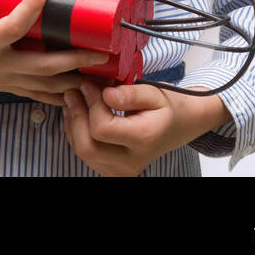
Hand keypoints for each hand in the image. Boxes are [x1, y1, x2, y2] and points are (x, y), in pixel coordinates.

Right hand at [0, 0, 108, 104]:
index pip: (13, 26)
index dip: (31, 6)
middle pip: (44, 66)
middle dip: (75, 59)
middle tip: (101, 50)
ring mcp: (4, 77)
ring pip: (46, 84)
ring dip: (74, 80)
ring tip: (101, 74)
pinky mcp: (5, 83)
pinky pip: (37, 93)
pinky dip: (59, 94)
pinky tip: (78, 91)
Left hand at [61, 79, 211, 175]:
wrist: (181, 125)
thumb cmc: (167, 107)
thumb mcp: (155, 92)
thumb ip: (130, 94)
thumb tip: (106, 95)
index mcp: (143, 140)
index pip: (102, 129)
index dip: (91, 104)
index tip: (88, 85)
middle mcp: (132, 161)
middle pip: (87, 146)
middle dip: (76, 116)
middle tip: (73, 92)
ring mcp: (122, 169)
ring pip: (83, 151)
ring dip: (73, 124)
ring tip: (74, 100)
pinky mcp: (113, 170)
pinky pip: (86, 155)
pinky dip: (77, 133)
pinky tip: (80, 115)